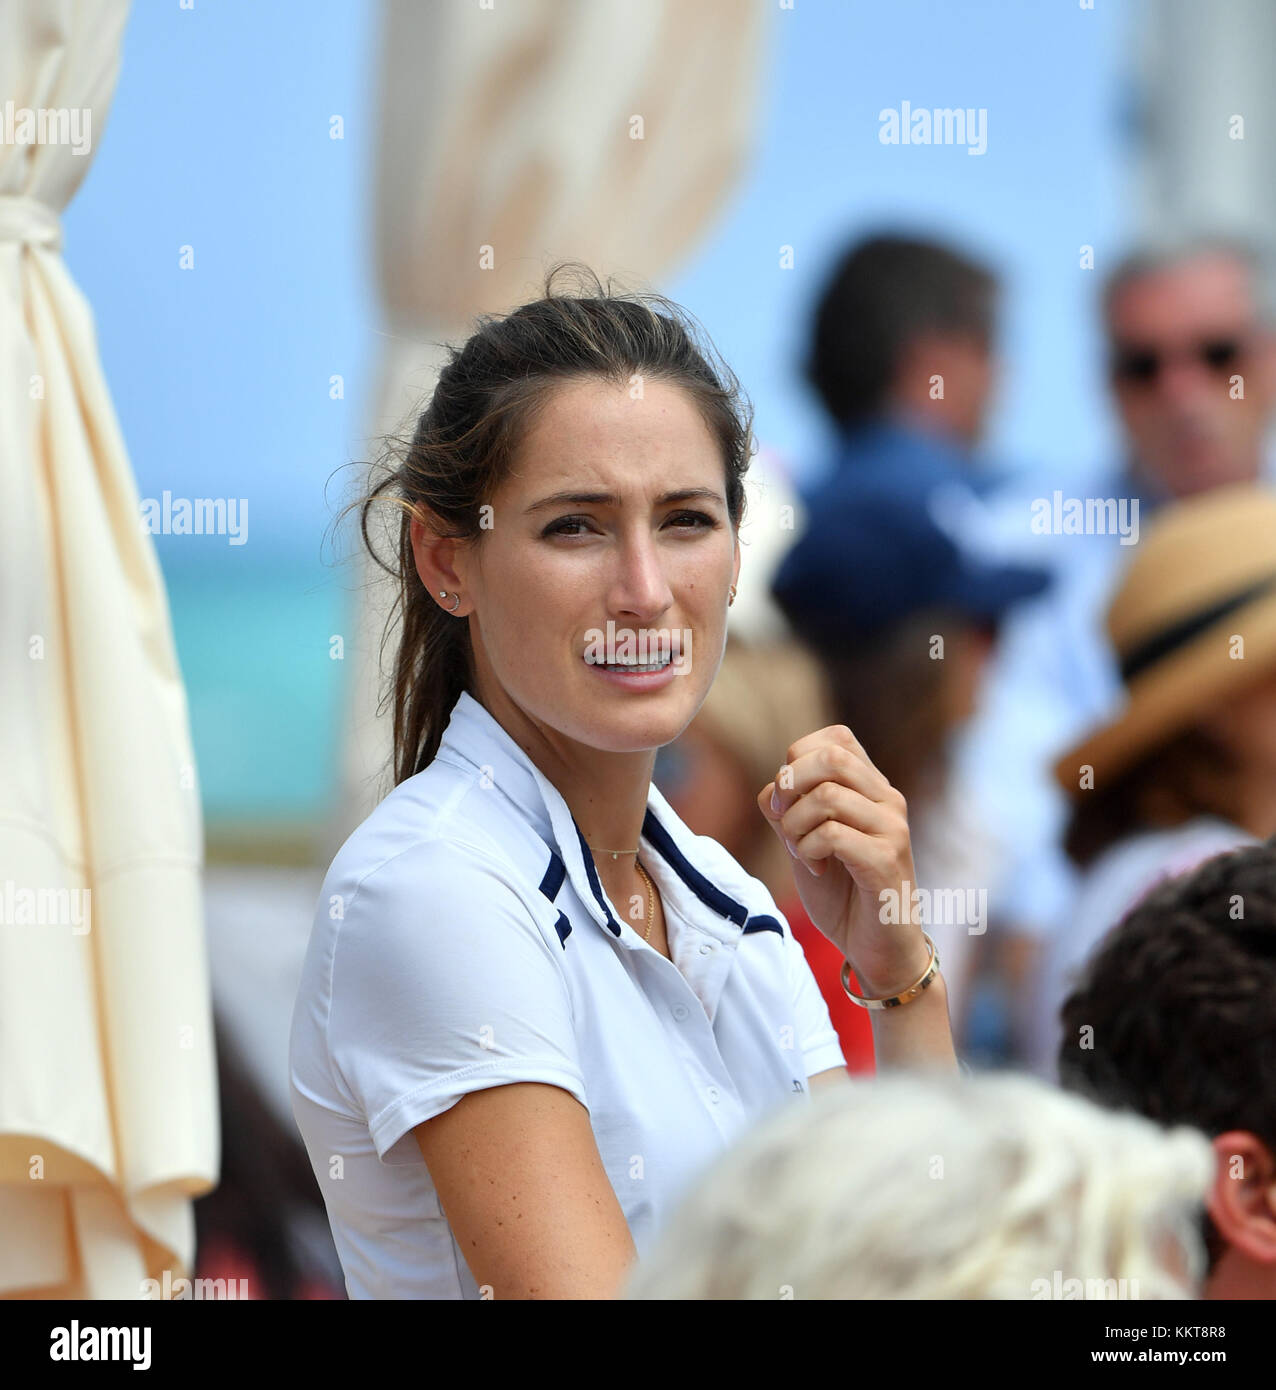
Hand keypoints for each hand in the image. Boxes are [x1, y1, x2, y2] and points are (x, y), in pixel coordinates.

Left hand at [757, 724, 927, 995]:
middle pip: (830, 756)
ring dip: (794, 826)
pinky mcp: (887, 860)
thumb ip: (789, 810)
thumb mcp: (804, 842)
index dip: (798, 760)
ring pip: (826, 795)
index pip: (836, 738)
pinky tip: (815, 868)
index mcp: (872, 788)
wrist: (877, 949)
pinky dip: (807, 850)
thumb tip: (773, 788)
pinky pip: (832, 834)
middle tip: (783, 822)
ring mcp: (892, 828)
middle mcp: (888, 799)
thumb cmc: (842, 893)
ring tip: (799, 852)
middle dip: (790, 786)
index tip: (787, 800)